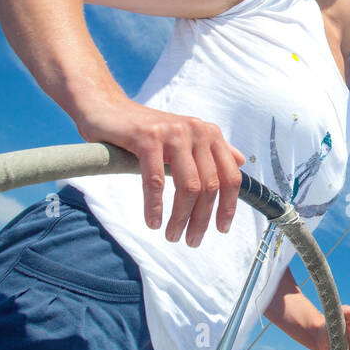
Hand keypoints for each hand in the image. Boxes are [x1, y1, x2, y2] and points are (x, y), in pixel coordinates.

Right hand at [75, 97, 245, 246]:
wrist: (108, 108)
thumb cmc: (146, 130)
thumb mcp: (184, 138)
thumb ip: (211, 151)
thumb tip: (241, 161)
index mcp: (210, 134)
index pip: (230, 176)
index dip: (228, 207)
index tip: (221, 230)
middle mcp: (197, 131)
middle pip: (209, 186)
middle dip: (201, 219)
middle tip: (191, 240)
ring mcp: (173, 133)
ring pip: (187, 186)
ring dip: (180, 217)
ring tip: (172, 235)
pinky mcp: (147, 138)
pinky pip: (155, 181)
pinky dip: (154, 206)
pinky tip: (153, 222)